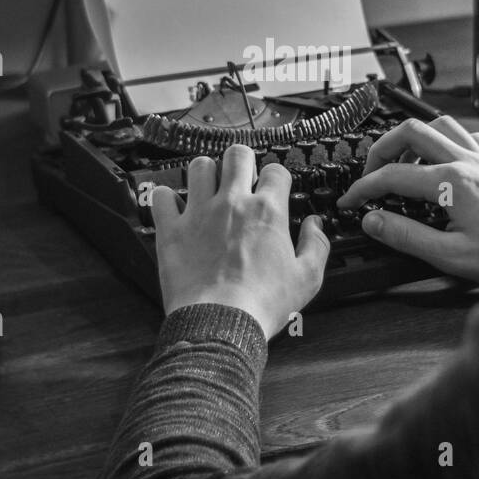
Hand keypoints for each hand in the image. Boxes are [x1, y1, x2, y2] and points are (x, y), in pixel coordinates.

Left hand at [151, 144, 329, 338]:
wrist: (219, 323)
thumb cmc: (263, 303)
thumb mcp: (307, 278)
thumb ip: (316, 245)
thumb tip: (315, 224)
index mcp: (267, 211)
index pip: (276, 170)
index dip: (277, 177)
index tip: (274, 189)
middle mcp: (232, 203)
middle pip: (237, 155)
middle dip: (241, 161)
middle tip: (241, 177)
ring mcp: (199, 213)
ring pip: (199, 166)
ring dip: (206, 173)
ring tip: (208, 188)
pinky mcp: (172, 229)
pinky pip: (162, 196)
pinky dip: (167, 198)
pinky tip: (174, 208)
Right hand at [337, 116, 478, 286]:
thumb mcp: (453, 257)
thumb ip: (408, 236)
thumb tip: (374, 221)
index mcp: (451, 182)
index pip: (391, 175)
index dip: (363, 188)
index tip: (351, 201)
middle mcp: (466, 162)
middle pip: (410, 132)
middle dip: (381, 149)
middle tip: (369, 173)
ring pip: (440, 125)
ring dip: (413, 137)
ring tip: (400, 160)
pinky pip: (468, 137)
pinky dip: (447, 141)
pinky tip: (443, 158)